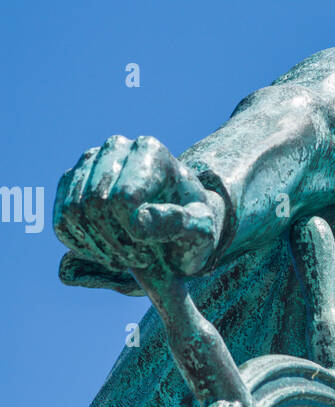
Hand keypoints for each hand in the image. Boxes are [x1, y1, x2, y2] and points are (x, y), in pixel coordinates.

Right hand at [54, 135, 225, 287]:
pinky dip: (81, 246)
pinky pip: (61, 222)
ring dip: (99, 248)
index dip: (134, 234)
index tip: (152, 248)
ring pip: (73, 213)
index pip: (123, 198)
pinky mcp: (70, 182)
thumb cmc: (192, 224)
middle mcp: (116, 146)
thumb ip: (183, 224)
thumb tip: (140, 219)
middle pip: (96, 205)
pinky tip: (107, 253)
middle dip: (116, 243)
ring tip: (125, 258)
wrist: (175, 221)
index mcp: (150, 151)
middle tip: (139, 260)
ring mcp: (89, 161)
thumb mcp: (202, 230)